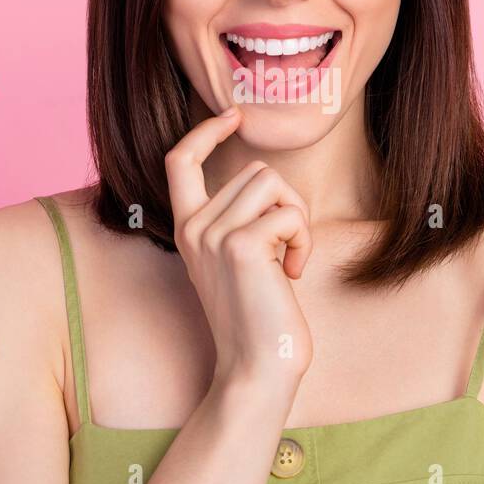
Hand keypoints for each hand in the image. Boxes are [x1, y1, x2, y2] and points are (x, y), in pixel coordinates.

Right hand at [165, 107, 314, 390]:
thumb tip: (264, 179)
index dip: (206, 132)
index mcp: (187, 229)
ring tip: (290, 259)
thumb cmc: (259, 317)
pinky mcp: (241, 246)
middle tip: (287, 249)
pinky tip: (294, 273)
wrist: (257, 368)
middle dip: (285, 203)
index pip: (180, 161)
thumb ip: (238, 221)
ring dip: (296, 217)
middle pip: (253, 170)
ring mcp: (213, 235)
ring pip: (272, 183)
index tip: (234, 115)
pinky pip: (290, 214)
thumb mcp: (237, 260)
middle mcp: (193, 228)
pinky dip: (303, 240)